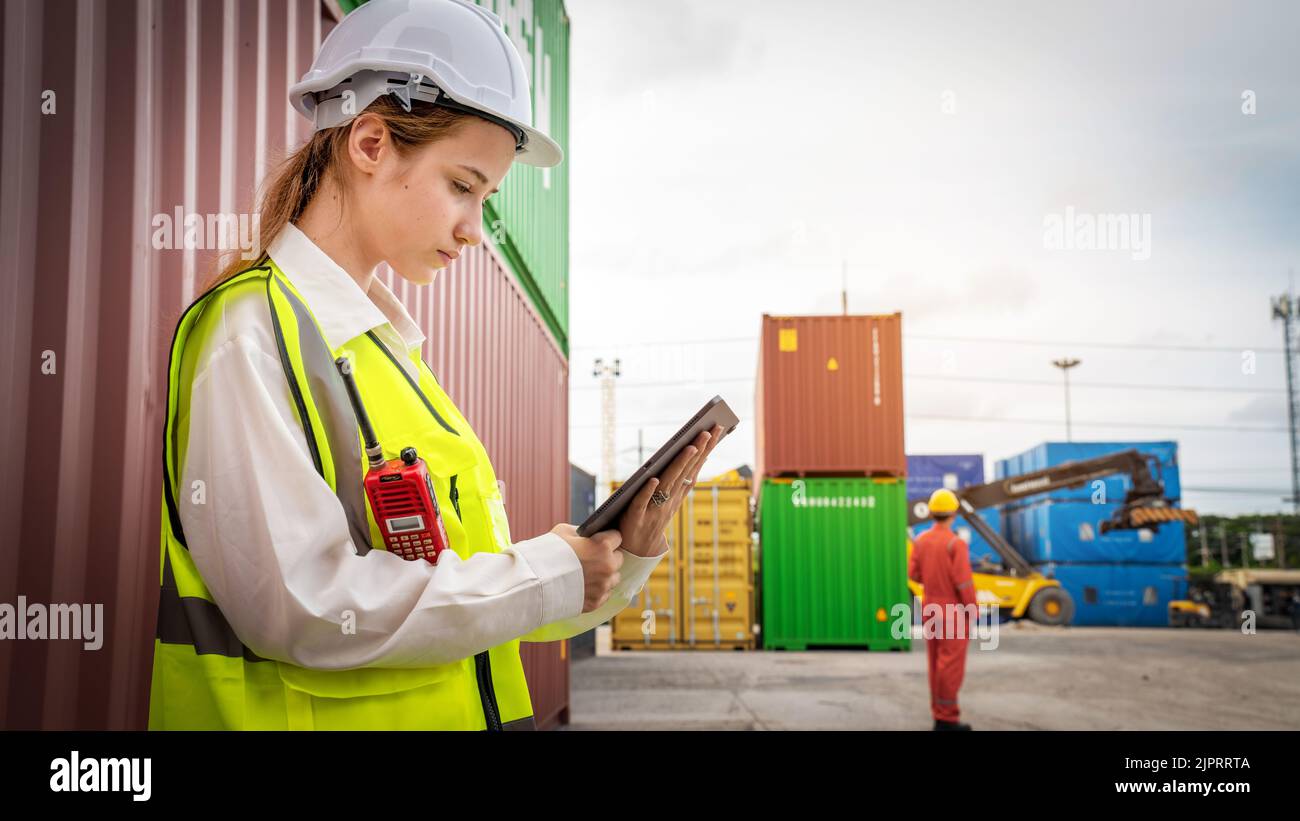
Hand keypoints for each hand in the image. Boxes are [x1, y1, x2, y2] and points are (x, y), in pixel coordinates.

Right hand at [550, 524, 623, 612]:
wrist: (534, 583)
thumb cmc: (547, 553)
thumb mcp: (565, 532)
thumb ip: (583, 533)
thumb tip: (590, 536)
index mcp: (602, 546)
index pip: (617, 537)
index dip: (607, 538)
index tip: (600, 540)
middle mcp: (608, 566)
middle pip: (619, 558)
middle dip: (608, 556)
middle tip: (592, 557)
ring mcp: (603, 586)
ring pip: (614, 578)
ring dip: (605, 575)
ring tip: (587, 573)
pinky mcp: (597, 602)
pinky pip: (605, 594)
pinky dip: (598, 590)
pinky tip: (584, 585)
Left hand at [617, 423, 726, 556]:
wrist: (636, 548)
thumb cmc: (650, 517)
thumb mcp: (668, 498)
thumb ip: (677, 478)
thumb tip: (692, 451)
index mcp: (677, 493)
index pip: (694, 467)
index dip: (706, 449)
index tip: (717, 428)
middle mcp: (669, 500)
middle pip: (685, 472)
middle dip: (698, 450)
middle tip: (708, 430)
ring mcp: (654, 509)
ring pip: (667, 484)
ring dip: (679, 466)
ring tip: (690, 447)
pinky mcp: (635, 517)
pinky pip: (641, 502)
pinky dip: (648, 491)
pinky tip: (653, 479)